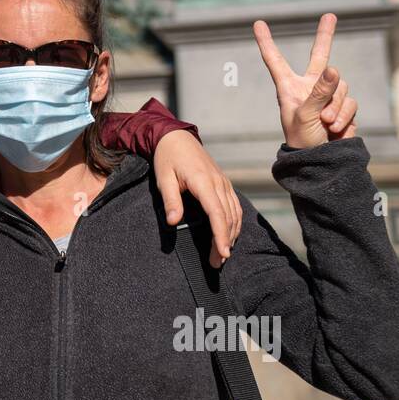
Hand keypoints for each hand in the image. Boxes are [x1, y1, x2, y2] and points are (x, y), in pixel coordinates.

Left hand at [155, 129, 241, 268]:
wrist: (176, 137)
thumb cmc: (167, 158)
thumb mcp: (163, 178)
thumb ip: (171, 200)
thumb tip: (173, 222)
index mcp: (203, 181)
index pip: (217, 213)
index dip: (220, 235)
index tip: (222, 253)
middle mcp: (218, 183)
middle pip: (228, 217)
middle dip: (225, 242)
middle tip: (217, 262)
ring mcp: (223, 183)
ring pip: (235, 213)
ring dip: (231, 234)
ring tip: (223, 254)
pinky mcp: (224, 183)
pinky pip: (234, 205)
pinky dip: (234, 222)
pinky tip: (229, 235)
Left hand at [253, 14, 358, 149]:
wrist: (321, 162)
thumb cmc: (302, 140)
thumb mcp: (305, 116)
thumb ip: (318, 92)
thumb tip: (333, 68)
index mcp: (289, 87)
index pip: (275, 61)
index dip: (266, 42)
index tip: (257, 24)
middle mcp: (309, 87)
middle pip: (320, 55)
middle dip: (326, 35)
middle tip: (330, 15)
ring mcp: (328, 95)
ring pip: (340, 85)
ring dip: (334, 106)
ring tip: (325, 123)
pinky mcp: (344, 106)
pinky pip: (350, 101)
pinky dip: (344, 115)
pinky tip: (336, 129)